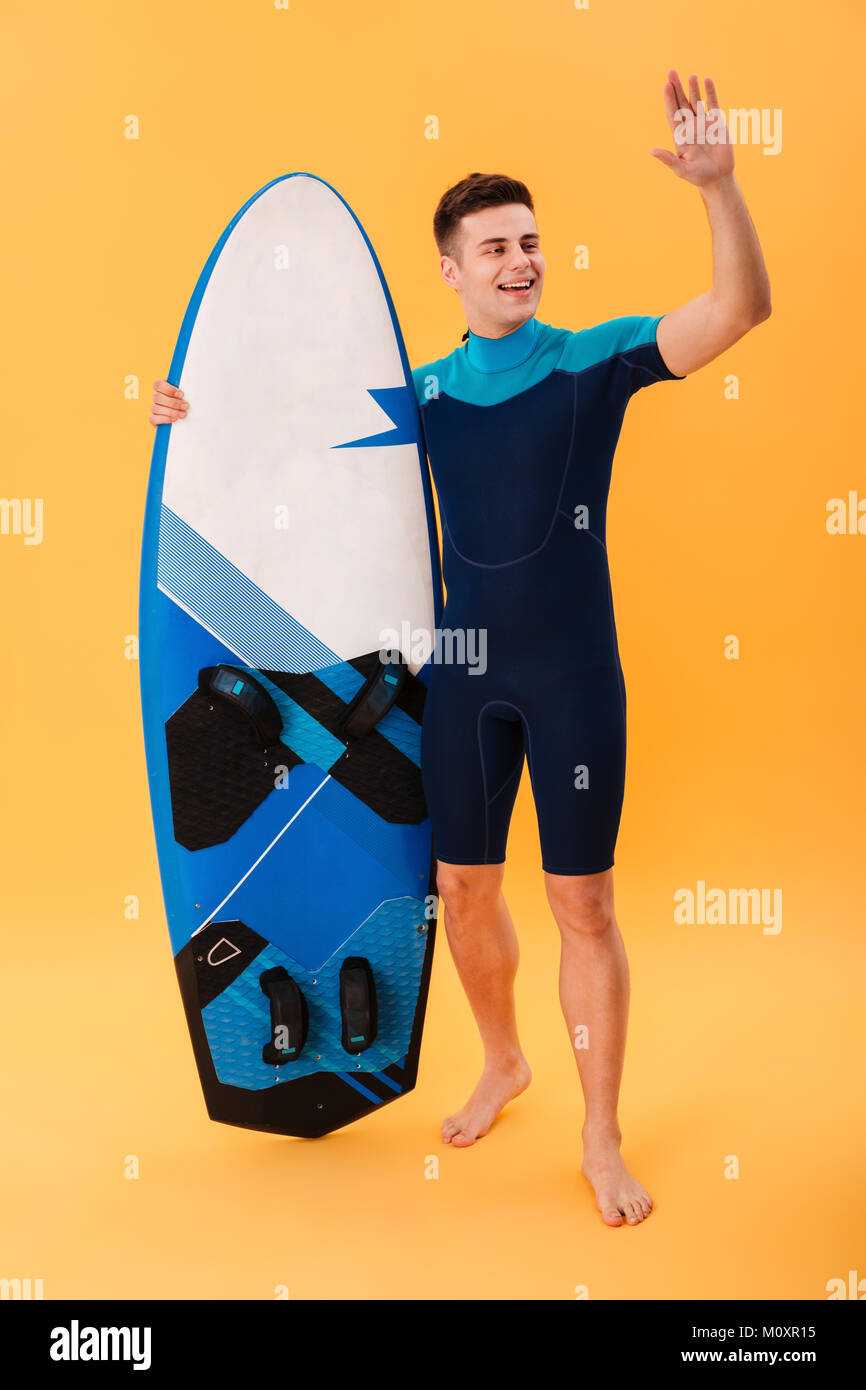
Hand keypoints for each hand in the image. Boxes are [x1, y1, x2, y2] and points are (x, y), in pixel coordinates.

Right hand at [149, 380, 188, 426]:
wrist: (182, 422)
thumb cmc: (185, 405)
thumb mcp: (185, 397)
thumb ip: (183, 394)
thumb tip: (191, 389)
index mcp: (162, 389)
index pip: (158, 384)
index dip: (169, 389)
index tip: (181, 394)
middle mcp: (156, 398)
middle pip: (157, 397)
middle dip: (173, 402)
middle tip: (186, 406)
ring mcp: (154, 408)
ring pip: (156, 408)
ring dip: (171, 412)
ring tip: (183, 415)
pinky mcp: (153, 419)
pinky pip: (153, 418)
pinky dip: (164, 419)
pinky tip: (174, 419)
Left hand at [650, 70, 733, 186]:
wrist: (718, 177)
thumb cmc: (698, 176)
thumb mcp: (682, 169)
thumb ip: (668, 159)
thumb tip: (652, 151)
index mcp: (680, 135)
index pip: (672, 114)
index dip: (669, 100)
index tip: (666, 86)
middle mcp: (690, 126)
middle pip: (681, 103)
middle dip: (677, 88)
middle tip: (672, 72)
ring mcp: (703, 122)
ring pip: (696, 101)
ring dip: (693, 88)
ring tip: (691, 76)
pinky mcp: (717, 122)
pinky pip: (713, 103)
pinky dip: (710, 92)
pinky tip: (707, 81)